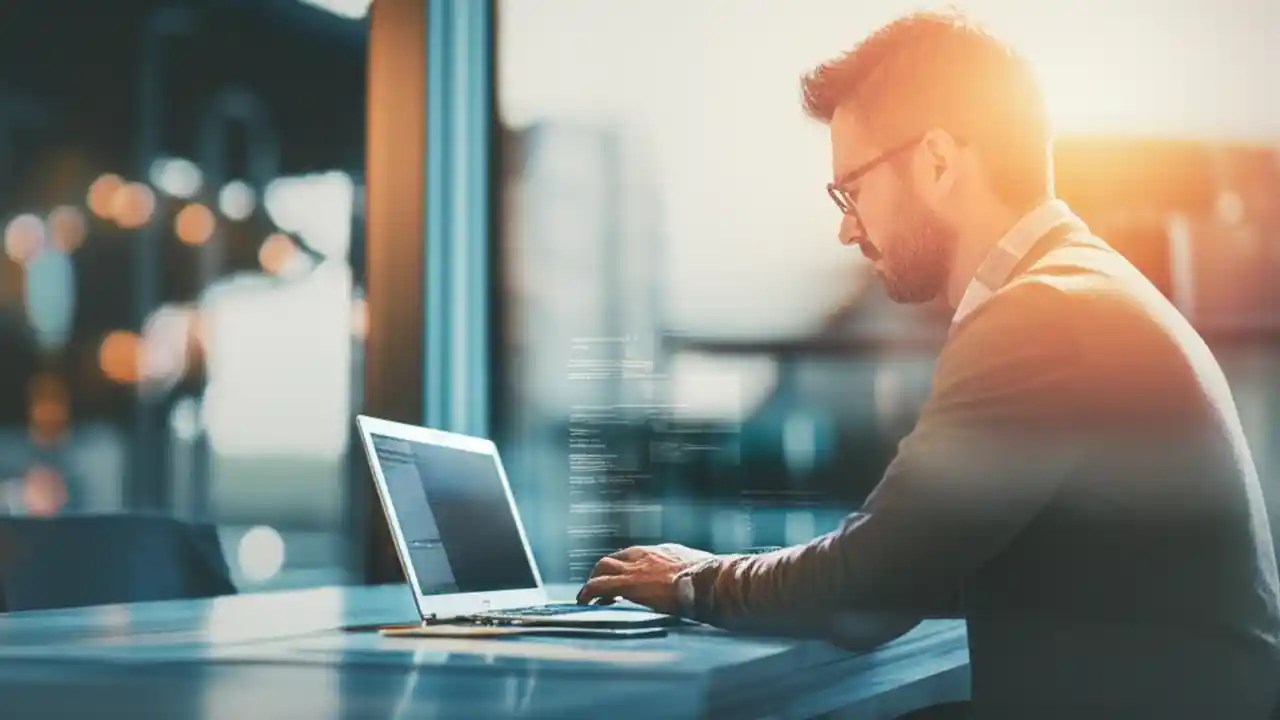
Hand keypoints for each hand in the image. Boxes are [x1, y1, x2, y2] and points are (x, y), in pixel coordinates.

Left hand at [576, 543, 713, 613]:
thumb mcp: (702, 573)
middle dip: (608, 571)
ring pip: (602, 566)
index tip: (629, 579)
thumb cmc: (712, 580)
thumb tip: (703, 588)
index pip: (639, 556)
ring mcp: (635, 567)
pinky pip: (597, 585)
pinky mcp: (626, 584)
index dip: (630, 568)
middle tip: (605, 589)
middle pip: (617, 558)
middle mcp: (646, 554)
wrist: (708, 581)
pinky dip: (587, 592)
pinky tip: (584, 602)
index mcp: (665, 552)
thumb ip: (695, 578)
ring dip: (595, 580)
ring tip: (591, 596)